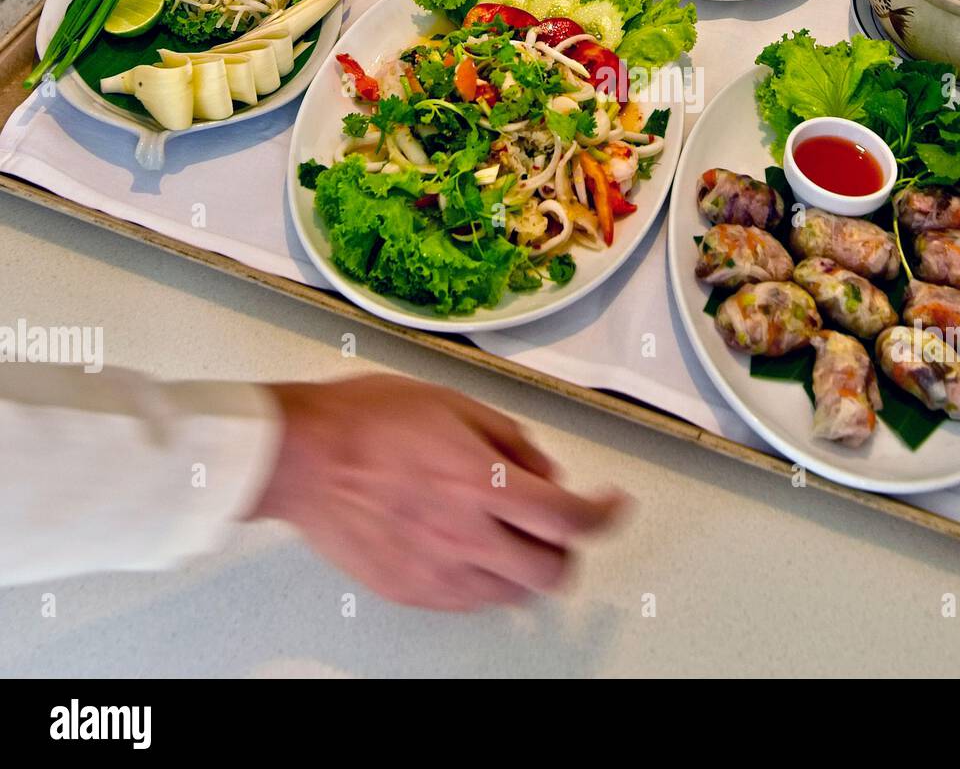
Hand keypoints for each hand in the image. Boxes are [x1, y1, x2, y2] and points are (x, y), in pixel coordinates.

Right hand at [253, 375, 625, 610]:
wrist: (302, 456)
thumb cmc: (366, 421)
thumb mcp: (455, 403)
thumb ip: (510, 438)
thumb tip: (543, 467)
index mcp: (483, 483)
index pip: (571, 518)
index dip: (606, 514)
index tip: (613, 504)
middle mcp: (466, 535)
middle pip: (552, 571)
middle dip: (567, 548)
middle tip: (559, 523)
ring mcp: (437, 571)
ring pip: (513, 594)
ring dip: (526, 565)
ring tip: (510, 532)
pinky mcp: (411, 591)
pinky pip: (469, 601)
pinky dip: (485, 579)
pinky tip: (470, 548)